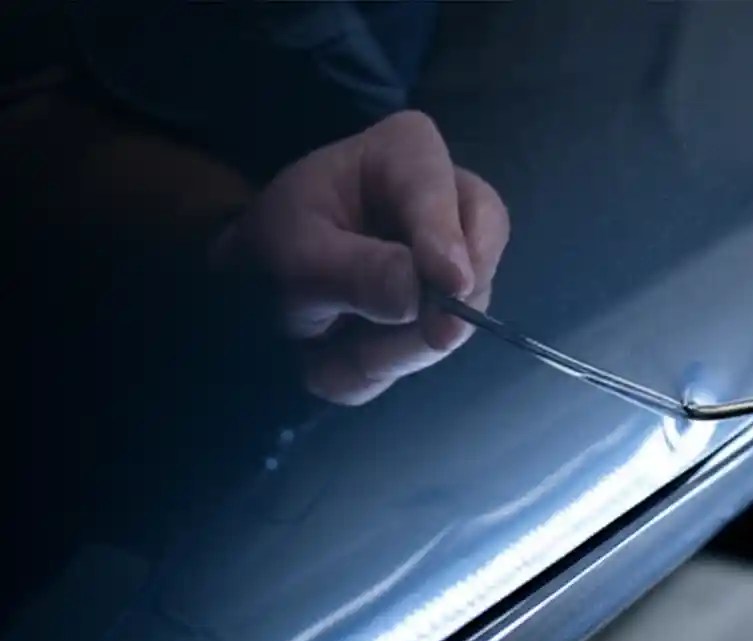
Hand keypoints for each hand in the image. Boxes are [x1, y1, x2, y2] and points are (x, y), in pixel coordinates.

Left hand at [218, 111, 508, 404]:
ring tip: (339, 355)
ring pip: (468, 304)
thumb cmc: (272, 250)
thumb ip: (358, 274)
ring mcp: (455, 251)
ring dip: (405, 345)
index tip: (450, 284)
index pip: (439, 187)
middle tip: (412, 338)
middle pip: (481, 245)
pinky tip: (351, 357)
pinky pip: (446, 338)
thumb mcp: (296, 259)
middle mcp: (445, 196)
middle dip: (444, 303)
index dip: (446, 237)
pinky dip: (396, 360)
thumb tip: (421, 294)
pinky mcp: (450, 300)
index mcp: (404, 154)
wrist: (258, 287)